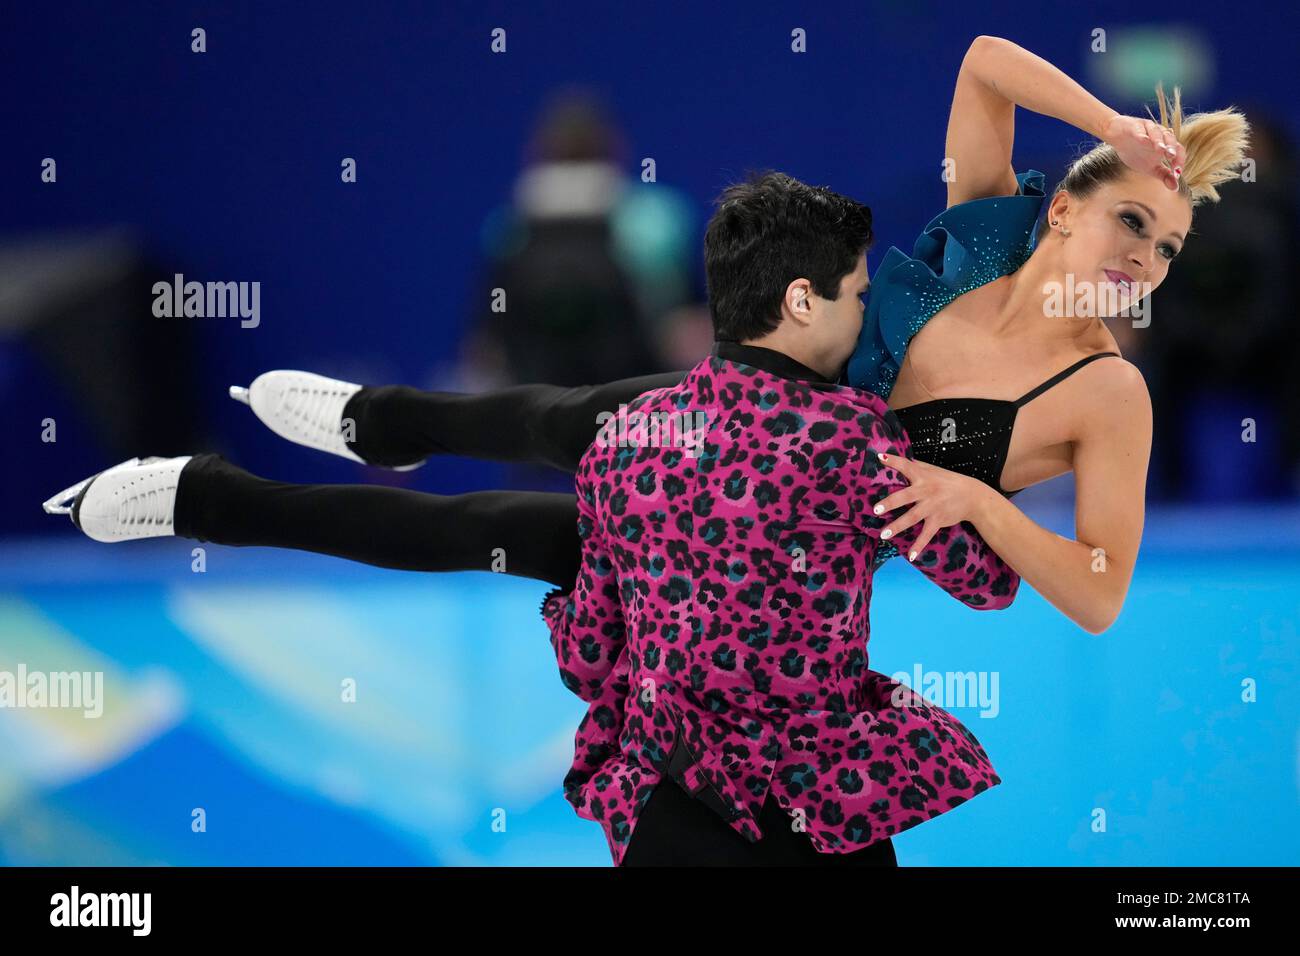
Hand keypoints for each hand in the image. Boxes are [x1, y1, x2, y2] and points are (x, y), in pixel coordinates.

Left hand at [873, 452, 989, 560]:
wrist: (972, 496)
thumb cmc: (947, 481)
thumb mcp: (933, 470)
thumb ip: (915, 466)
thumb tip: (894, 459)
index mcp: (923, 476)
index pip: (906, 466)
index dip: (894, 461)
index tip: (880, 457)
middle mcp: (926, 491)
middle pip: (905, 497)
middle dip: (890, 503)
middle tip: (875, 510)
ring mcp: (932, 507)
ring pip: (912, 517)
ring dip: (897, 527)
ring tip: (883, 535)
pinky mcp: (938, 520)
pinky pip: (926, 534)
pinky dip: (919, 546)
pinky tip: (910, 556)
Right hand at [1101, 113, 1184, 189]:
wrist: (1117, 136)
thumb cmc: (1135, 151)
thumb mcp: (1150, 167)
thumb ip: (1164, 175)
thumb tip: (1175, 188)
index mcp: (1166, 145)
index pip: (1178, 150)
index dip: (1179, 160)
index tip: (1176, 173)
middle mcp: (1160, 135)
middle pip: (1170, 139)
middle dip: (1171, 148)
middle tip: (1172, 158)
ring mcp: (1148, 129)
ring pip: (1156, 132)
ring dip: (1158, 141)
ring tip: (1160, 149)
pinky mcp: (1135, 126)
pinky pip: (1139, 130)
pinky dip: (1142, 135)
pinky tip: (1142, 141)